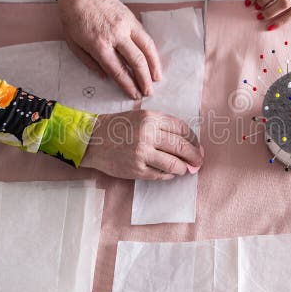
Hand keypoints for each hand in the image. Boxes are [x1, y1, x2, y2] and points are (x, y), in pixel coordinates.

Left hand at [58, 0, 160, 99]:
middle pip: (136, 62)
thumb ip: (90, 62)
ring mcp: (126, 25)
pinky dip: (151, 50)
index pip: (118, 71)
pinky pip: (145, 36)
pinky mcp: (131, 18)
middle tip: (148, 91)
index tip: (134, 94)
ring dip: (154, 65)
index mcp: (99, 45)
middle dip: (144, 79)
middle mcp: (115, 36)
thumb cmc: (73, 17)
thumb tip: (105, 76)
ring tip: (157, 78)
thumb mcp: (73, 44)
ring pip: (146, 48)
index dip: (128, 85)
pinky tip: (153, 59)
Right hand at [82, 110, 203, 179]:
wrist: (92, 140)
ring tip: (186, 169)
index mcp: (151, 118)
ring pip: (173, 163)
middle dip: (194, 156)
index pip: (182, 129)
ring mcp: (142, 153)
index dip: (193, 139)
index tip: (197, 146)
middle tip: (198, 161)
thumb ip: (162, 126)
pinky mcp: (136, 169)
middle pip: (181, 147)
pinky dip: (169, 175)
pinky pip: (160, 175)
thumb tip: (187, 142)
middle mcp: (148, 134)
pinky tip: (170, 173)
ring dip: (184, 168)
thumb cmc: (118, 127)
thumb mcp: (141, 116)